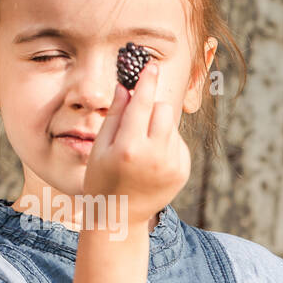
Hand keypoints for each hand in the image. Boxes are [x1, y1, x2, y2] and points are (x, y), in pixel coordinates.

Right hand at [82, 60, 190, 236]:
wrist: (121, 216)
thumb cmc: (102, 179)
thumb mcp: (99, 147)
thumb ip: (115, 116)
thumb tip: (127, 86)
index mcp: (129, 148)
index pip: (142, 104)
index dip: (147, 82)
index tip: (151, 66)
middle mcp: (155, 157)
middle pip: (163, 110)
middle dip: (151, 106)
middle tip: (137, 114)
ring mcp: (173, 165)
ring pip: (171, 126)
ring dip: (157, 126)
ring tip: (139, 146)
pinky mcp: (183, 171)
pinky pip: (177, 143)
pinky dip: (165, 143)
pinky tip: (149, 160)